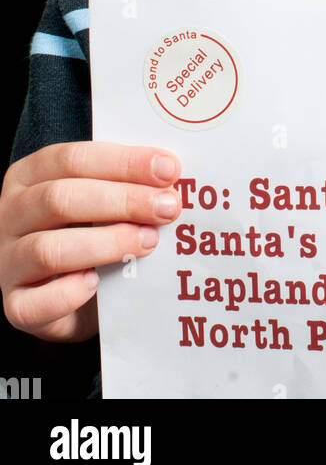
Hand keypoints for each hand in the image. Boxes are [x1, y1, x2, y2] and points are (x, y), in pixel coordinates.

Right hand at [0, 142, 181, 341]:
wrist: (72, 294)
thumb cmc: (90, 231)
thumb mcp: (102, 199)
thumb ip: (125, 184)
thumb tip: (171, 177)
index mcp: (30, 175)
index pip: (72, 159)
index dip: (123, 163)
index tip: (168, 170)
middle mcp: (11, 214)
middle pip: (61, 199)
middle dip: (123, 201)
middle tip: (167, 208)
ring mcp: (7, 261)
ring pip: (50, 249)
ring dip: (107, 244)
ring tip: (148, 242)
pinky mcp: (15, 305)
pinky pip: (36, 303)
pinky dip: (69, 293)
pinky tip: (97, 284)